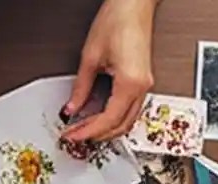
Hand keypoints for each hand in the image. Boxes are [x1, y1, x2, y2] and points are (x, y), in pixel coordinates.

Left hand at [63, 0, 158, 141]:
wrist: (134, 4)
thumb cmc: (118, 20)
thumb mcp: (90, 57)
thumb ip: (80, 88)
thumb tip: (72, 107)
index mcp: (130, 82)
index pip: (108, 120)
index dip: (88, 132)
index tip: (73, 136)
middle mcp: (142, 87)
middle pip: (120, 125)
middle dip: (97, 134)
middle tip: (76, 135)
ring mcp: (145, 84)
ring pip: (127, 119)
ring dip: (105, 127)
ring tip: (83, 127)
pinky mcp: (142, 80)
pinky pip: (129, 108)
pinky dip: (113, 116)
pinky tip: (97, 114)